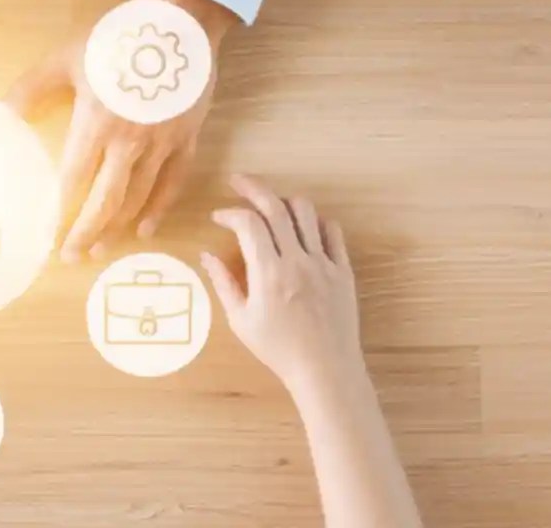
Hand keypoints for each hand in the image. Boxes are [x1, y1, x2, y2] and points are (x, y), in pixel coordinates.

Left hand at [6, 0, 234, 261]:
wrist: (180, 22)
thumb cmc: (119, 37)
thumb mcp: (67, 58)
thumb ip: (32, 88)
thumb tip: (2, 115)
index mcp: (96, 122)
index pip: (73, 178)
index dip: (58, 209)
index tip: (44, 234)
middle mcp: (129, 141)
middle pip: (105, 199)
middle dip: (85, 231)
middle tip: (70, 256)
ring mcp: (161, 143)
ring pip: (138, 197)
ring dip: (117, 226)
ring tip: (98, 248)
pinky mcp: (187, 139)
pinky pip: (173, 183)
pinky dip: (159, 208)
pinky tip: (145, 229)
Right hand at [200, 174, 364, 392]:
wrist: (325, 369)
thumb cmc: (277, 349)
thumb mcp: (241, 320)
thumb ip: (223, 283)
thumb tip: (206, 255)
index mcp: (269, 273)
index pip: (248, 224)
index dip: (230, 213)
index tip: (219, 217)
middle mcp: (298, 260)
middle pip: (275, 207)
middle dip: (253, 188)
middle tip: (237, 181)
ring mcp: (324, 263)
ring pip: (306, 213)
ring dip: (285, 201)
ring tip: (271, 205)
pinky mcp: (343, 270)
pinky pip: (332, 233)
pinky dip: (315, 222)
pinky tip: (303, 228)